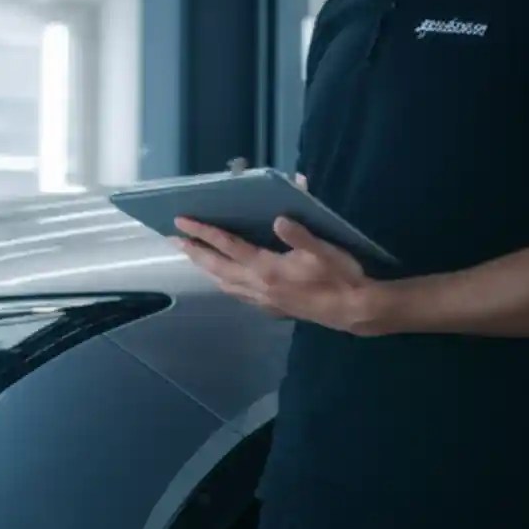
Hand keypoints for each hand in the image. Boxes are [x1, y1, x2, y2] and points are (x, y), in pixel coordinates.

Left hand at [170, 215, 386, 335]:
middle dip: (195, 251)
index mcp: (267, 268)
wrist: (354, 310)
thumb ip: (299, 234)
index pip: (227, 246)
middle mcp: (258, 285)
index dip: (203, 232)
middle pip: (217, 266)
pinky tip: (224, 281)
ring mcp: (263, 299)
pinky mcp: (272, 307)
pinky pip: (238, 294)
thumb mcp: (323, 249)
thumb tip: (278, 219)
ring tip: (192, 256)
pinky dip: (224, 283)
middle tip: (174, 239)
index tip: (181, 222)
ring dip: (206, 269)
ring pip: (224, 283)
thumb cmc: (340, 276)